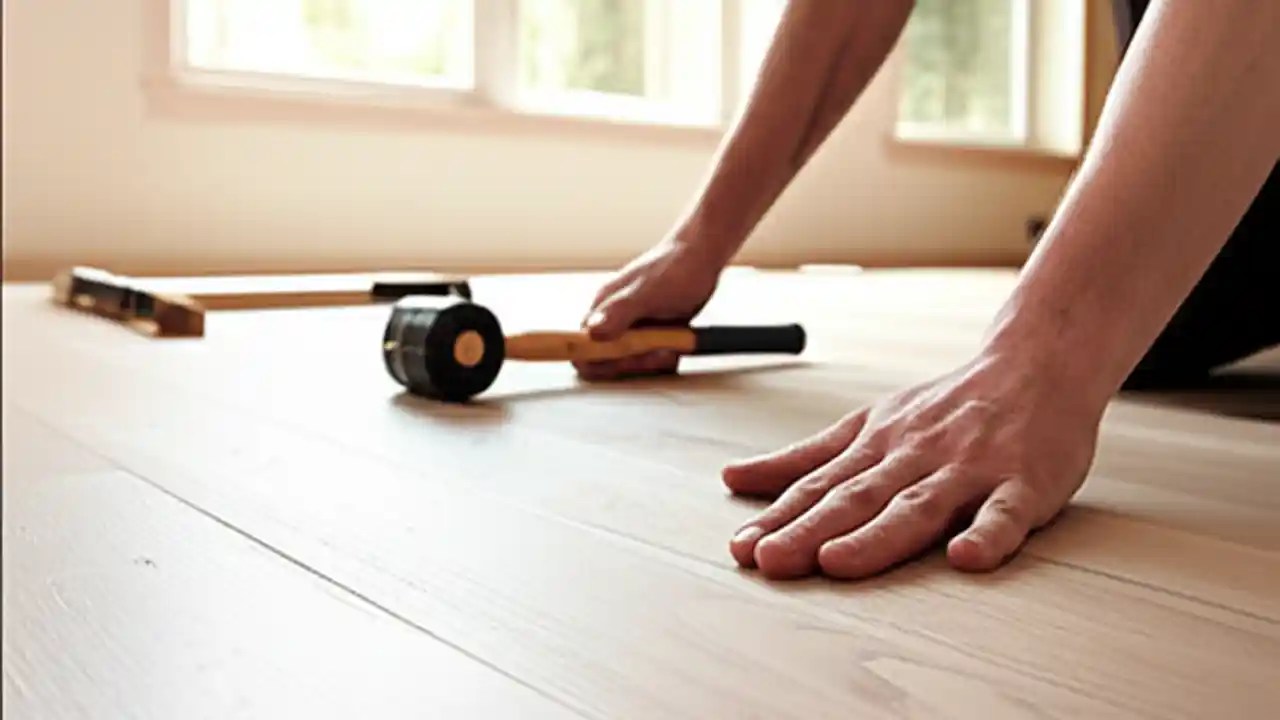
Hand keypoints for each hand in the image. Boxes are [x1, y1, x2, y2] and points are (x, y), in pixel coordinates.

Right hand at [575, 236, 725, 380]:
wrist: (702, 255)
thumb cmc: (676, 267)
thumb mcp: (648, 292)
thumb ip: (619, 311)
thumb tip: (592, 331)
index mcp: (603, 308)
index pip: (581, 346)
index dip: (596, 360)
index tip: (624, 360)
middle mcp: (613, 320)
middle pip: (607, 361)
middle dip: (632, 363)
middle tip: (657, 351)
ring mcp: (634, 328)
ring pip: (631, 363)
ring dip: (651, 363)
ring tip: (670, 347)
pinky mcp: (652, 333)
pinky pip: (651, 358)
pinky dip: (664, 359)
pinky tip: (677, 345)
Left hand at [721, 352, 1103, 578]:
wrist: (1035, 366)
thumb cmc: (944, 409)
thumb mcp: (866, 425)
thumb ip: (805, 459)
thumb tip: (735, 478)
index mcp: (875, 447)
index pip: (819, 486)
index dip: (778, 518)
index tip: (740, 549)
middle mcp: (914, 457)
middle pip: (857, 499)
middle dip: (810, 531)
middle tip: (769, 561)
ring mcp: (968, 470)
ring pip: (918, 506)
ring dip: (877, 537)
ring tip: (837, 563)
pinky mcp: (1023, 483)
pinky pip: (1006, 512)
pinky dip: (989, 535)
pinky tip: (966, 558)